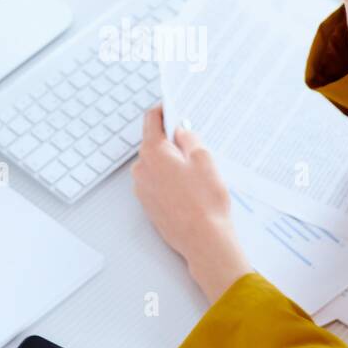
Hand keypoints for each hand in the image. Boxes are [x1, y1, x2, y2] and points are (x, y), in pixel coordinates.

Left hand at [131, 105, 254, 303]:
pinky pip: (157, 182)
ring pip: (156, 164)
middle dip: (171, 139)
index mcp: (153, 152)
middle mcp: (141, 169)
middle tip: (194, 140)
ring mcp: (142, 189)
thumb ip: (189, 138)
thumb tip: (181, 130)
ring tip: (196, 169)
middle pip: (153, 142)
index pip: (151, 119)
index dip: (164, 110)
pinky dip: (170, 179)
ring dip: (171, 161)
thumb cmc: (206, 201)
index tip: (173, 107)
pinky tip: (190, 187)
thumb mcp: (204, 159)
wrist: (204, 241)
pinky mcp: (148, 205)